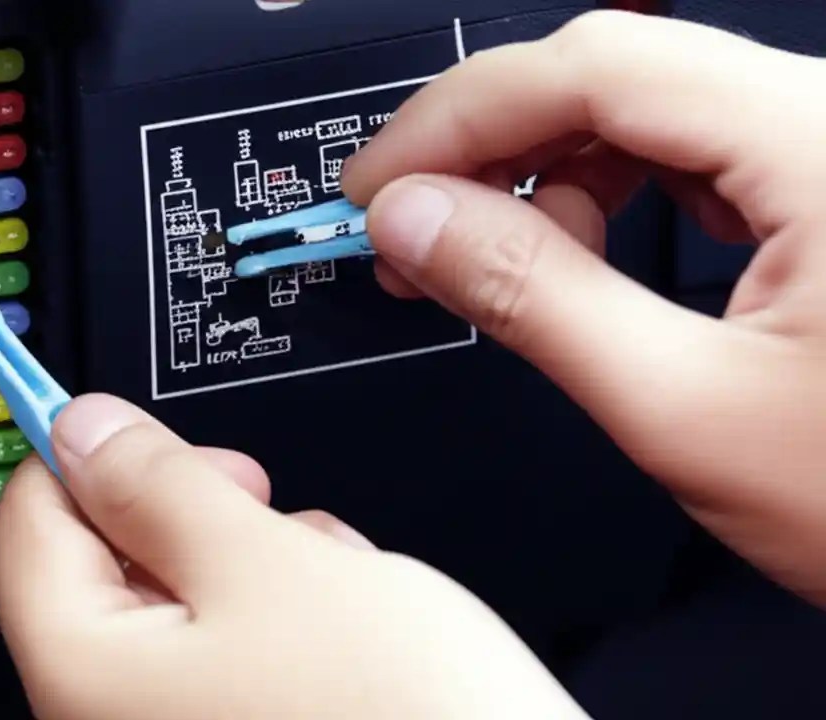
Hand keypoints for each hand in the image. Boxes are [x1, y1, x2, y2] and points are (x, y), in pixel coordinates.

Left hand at [0, 394, 586, 719]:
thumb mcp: (265, 562)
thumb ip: (157, 486)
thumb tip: (81, 431)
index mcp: (83, 672)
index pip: (31, 523)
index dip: (82, 452)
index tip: (128, 415)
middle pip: (111, 562)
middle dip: (196, 516)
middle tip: (259, 502)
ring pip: (187, 600)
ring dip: (257, 566)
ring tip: (331, 587)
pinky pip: (231, 651)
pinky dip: (284, 619)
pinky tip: (346, 633)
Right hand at [342, 10, 825, 603]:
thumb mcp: (684, 406)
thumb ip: (535, 297)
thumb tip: (417, 223)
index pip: (595, 67)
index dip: (458, 119)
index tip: (379, 184)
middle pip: (615, 74)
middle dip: (490, 149)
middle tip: (409, 226)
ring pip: (646, 111)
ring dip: (543, 174)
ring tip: (485, 258)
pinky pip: (688, 156)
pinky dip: (605, 196)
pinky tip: (569, 255)